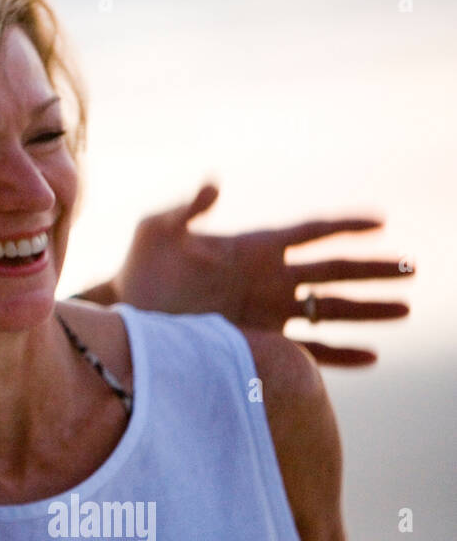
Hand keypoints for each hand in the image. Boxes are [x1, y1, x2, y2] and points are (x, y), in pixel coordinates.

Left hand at [111, 184, 411, 365]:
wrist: (128, 312)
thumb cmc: (139, 266)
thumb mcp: (157, 230)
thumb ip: (186, 209)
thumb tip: (213, 184)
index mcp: (252, 247)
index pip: (309, 233)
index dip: (344, 226)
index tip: (382, 222)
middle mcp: (268, 278)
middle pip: (331, 272)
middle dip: (371, 269)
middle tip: (412, 268)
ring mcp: (267, 312)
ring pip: (328, 309)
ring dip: (367, 310)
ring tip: (405, 309)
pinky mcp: (258, 342)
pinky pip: (308, 349)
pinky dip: (339, 352)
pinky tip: (372, 356)